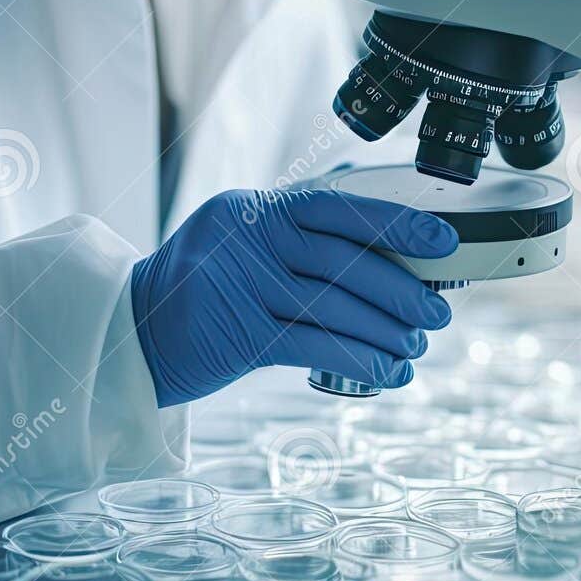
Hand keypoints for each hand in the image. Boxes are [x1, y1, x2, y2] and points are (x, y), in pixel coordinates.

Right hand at [131, 189, 457, 406]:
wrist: (135, 333)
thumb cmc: (210, 291)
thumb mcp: (247, 247)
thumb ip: (303, 244)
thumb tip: (395, 262)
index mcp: (256, 208)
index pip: (339, 208)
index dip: (397, 223)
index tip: (445, 241)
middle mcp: (246, 237)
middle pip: (343, 260)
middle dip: (400, 290)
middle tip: (437, 314)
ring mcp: (238, 283)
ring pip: (333, 306)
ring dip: (385, 333)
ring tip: (415, 349)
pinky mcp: (236, 333)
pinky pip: (313, 345)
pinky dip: (358, 359)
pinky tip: (387, 373)